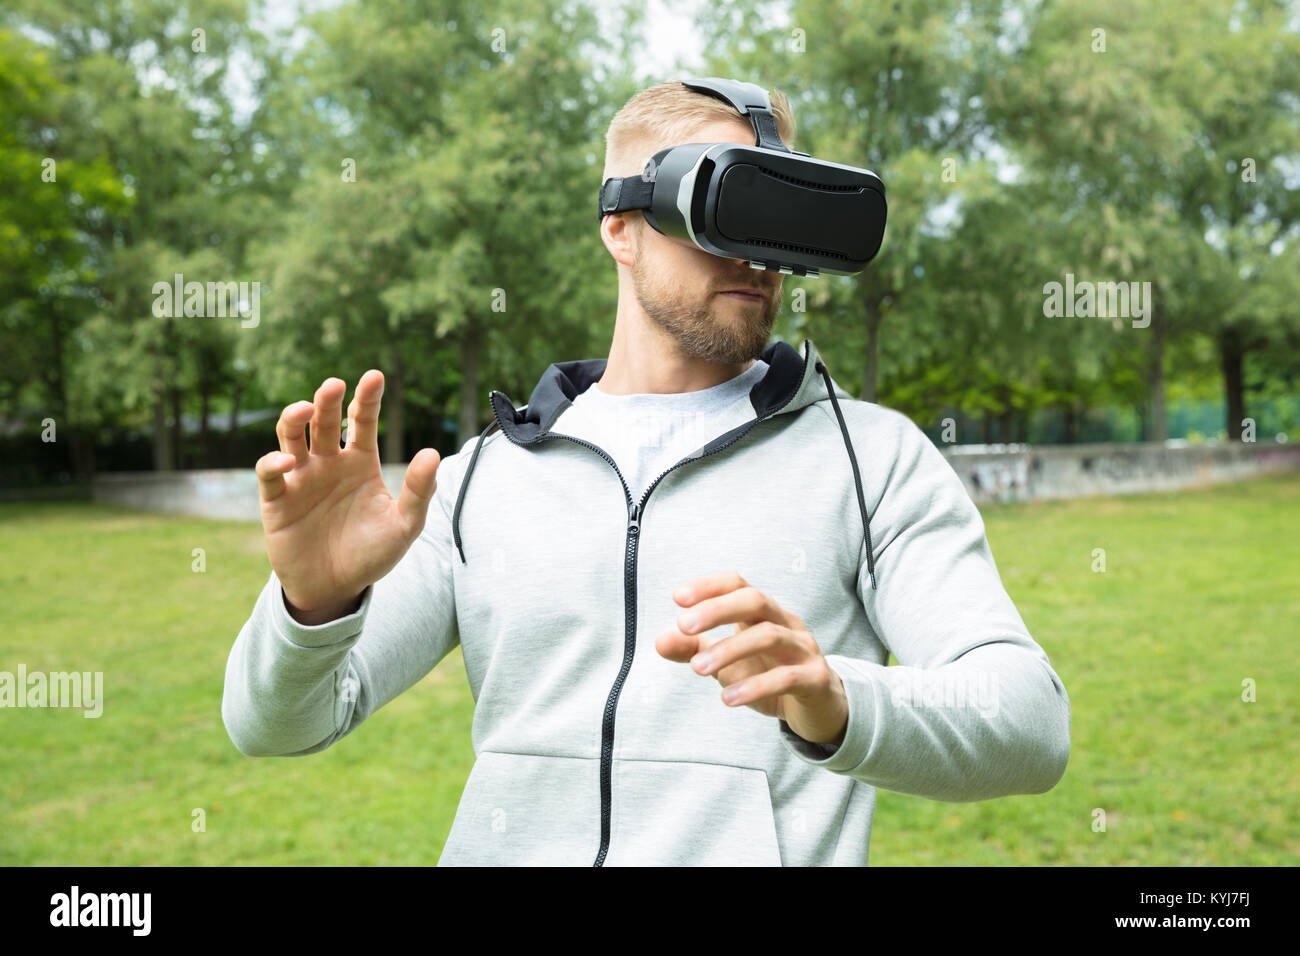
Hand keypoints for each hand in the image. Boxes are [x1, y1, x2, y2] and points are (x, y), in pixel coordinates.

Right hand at [254, 370, 441, 623]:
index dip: (366, 398)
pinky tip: (288, 463)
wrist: (336, 590)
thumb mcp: (404, 526)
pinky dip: (273, 463)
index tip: (374, 376)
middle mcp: (328, 463)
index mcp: (360, 462)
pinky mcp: (276, 499)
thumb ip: (419, 492)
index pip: (361, 421)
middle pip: (324, 421)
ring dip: (294, 418)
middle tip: (334, 385)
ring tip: (306, 408)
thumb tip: (433, 453)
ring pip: (290, 436)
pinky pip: (269, 472)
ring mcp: (300, 478)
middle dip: (327, 400)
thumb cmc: (372, 554)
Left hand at [653, 571, 848, 747]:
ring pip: (770, 636)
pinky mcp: (816, 679)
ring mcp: (804, 648)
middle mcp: (785, 622)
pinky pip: (787, 677)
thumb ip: (694, 650)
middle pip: (756, 600)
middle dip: (718, 609)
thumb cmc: (769, 674)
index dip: (709, 587)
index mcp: (763, 612)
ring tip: (698, 669)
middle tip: (683, 625)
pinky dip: (755, 686)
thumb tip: (659, 641)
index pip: (738, 585)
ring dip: (729, 650)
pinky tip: (728, 698)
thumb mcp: (727, 662)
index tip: (678, 598)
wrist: (819, 709)